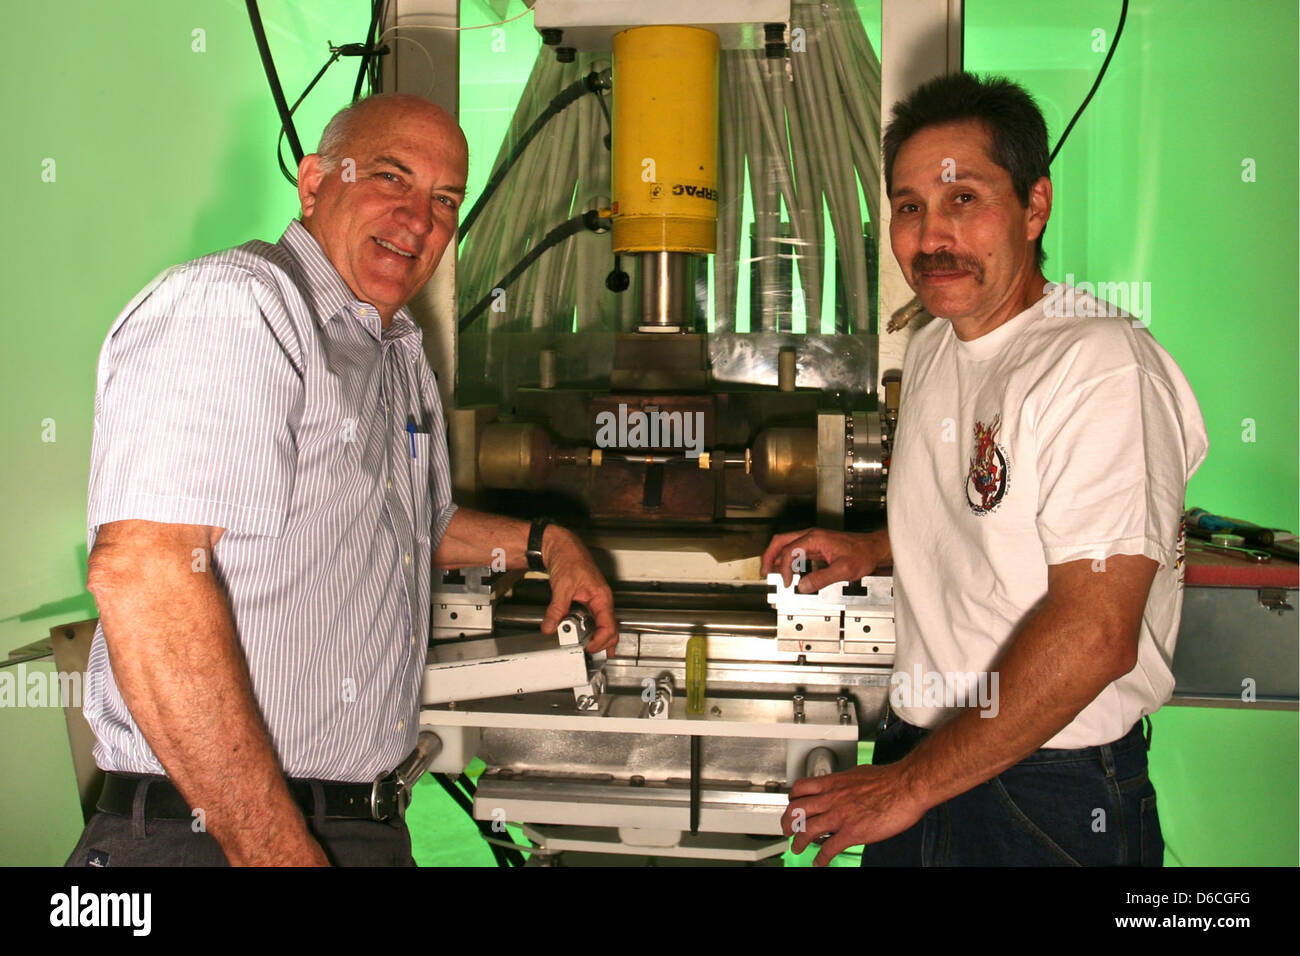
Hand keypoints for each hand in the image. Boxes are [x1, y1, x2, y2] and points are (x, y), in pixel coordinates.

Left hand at [539, 526, 617, 654]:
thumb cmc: (569, 559)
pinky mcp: (588, 598)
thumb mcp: (562, 587)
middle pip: (610, 628)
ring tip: (591, 649)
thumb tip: (550, 626)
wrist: (562, 546)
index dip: (601, 641)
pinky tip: (585, 635)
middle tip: (594, 655)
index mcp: (601, 596)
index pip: (608, 626)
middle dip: (605, 643)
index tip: (589, 648)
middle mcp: (602, 599)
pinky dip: (591, 628)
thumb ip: (557, 609)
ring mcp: (596, 599)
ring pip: (603, 623)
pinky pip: (594, 617)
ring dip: (598, 637)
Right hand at [760, 528, 885, 592]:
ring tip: (769, 571)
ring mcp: (813, 539)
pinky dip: (785, 558)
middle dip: (769, 556)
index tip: (787, 582)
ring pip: (785, 543)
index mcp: (815, 538)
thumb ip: (821, 578)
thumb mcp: (843, 570)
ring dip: (776, 556)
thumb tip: (803, 586)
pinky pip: (794, 549)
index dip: (783, 568)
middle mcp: (811, 536)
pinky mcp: (816, 545)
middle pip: (780, 541)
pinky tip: (786, 569)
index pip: (789, 552)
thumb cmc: (863, 554)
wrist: (873, 549)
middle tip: (763, 571)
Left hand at [780, 763, 926, 865]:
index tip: (792, 804)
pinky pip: (828, 848)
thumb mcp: (859, 774)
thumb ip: (846, 783)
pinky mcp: (851, 832)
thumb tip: (845, 786)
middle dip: (787, 821)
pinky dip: (821, 858)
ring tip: (796, 847)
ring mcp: (839, 816)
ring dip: (798, 841)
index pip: (801, 788)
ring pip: (806, 829)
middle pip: (797, 809)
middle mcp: (832, 798)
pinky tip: (820, 862)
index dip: (792, 798)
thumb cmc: (888, 779)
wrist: (905, 787)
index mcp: (834, 783)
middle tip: (786, 828)